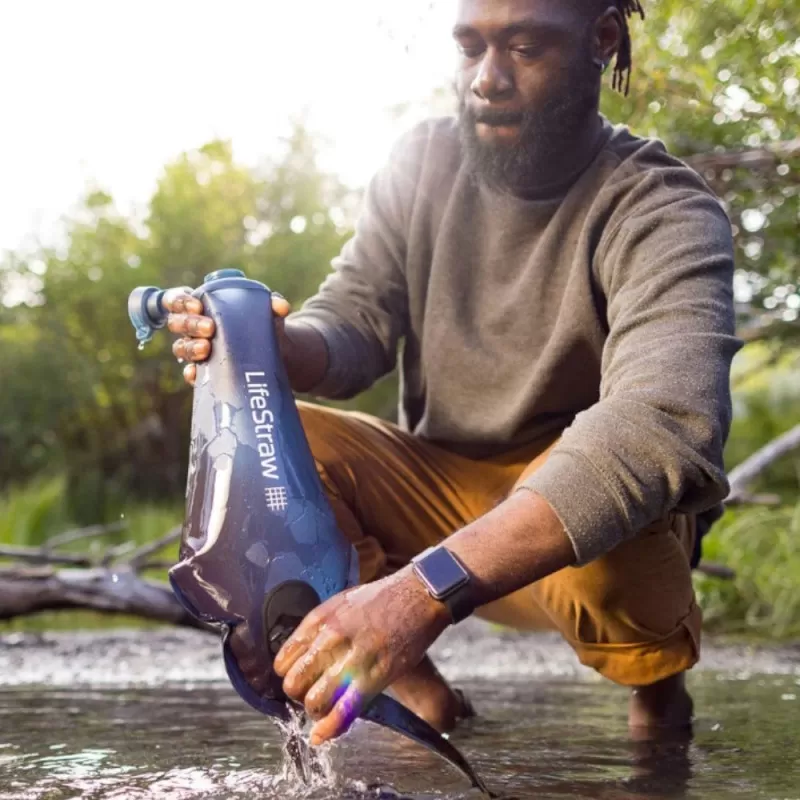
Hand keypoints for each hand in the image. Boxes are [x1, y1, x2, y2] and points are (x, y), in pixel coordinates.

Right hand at [162, 287, 291, 385]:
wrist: (274, 353)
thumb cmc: (262, 324)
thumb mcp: (267, 313)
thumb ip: (273, 305)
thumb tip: (281, 307)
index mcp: (202, 307)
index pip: (177, 300)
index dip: (180, 301)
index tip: (197, 306)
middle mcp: (193, 328)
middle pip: (177, 323)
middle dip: (190, 324)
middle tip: (210, 328)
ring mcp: (196, 350)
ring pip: (181, 348)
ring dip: (190, 347)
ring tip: (206, 348)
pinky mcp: (204, 372)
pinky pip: (190, 374)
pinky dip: (191, 373)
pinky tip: (196, 373)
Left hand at [274, 567, 449, 744]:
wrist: (418, 595)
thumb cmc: (382, 599)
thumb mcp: (341, 603)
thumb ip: (319, 629)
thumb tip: (303, 654)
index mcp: (319, 620)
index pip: (283, 660)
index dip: (289, 675)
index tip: (301, 678)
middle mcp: (330, 639)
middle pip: (293, 684)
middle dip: (300, 695)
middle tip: (314, 693)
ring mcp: (352, 658)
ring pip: (314, 702)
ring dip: (317, 711)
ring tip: (328, 706)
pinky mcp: (375, 676)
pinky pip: (343, 712)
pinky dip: (330, 729)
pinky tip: (323, 735)